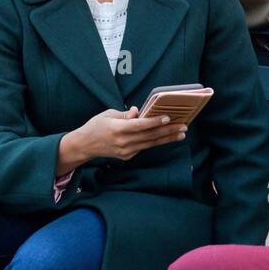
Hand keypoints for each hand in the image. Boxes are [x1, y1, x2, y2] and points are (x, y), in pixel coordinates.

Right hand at [62, 107, 186, 166]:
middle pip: (150, 136)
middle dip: (168, 131)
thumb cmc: (96, 126)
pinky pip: (144, 147)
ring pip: (150, 144)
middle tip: (183, 126)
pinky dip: (156, 142)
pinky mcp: (128, 156)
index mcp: (118, 129)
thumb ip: (125, 114)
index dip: (155, 122)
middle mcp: (123, 142)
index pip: (141, 125)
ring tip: (181, 134)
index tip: (168, 117)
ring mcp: (126, 151)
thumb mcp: (108, 114)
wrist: (85, 146)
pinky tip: (167, 137)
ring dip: (167, 138)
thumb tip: (139, 112)